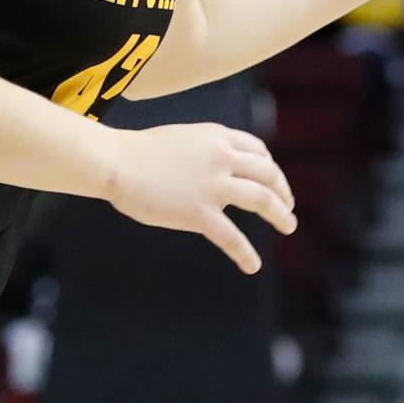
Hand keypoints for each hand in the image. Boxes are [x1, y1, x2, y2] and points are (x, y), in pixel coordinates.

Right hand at [97, 123, 296, 274]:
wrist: (115, 162)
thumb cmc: (137, 152)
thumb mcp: (182, 138)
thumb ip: (204, 150)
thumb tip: (217, 169)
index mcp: (216, 137)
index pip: (258, 150)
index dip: (269, 166)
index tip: (271, 179)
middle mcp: (221, 158)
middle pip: (267, 173)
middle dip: (283, 190)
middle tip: (287, 206)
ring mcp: (213, 186)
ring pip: (261, 199)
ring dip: (280, 214)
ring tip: (288, 225)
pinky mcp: (199, 213)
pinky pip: (232, 237)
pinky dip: (246, 253)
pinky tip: (252, 265)